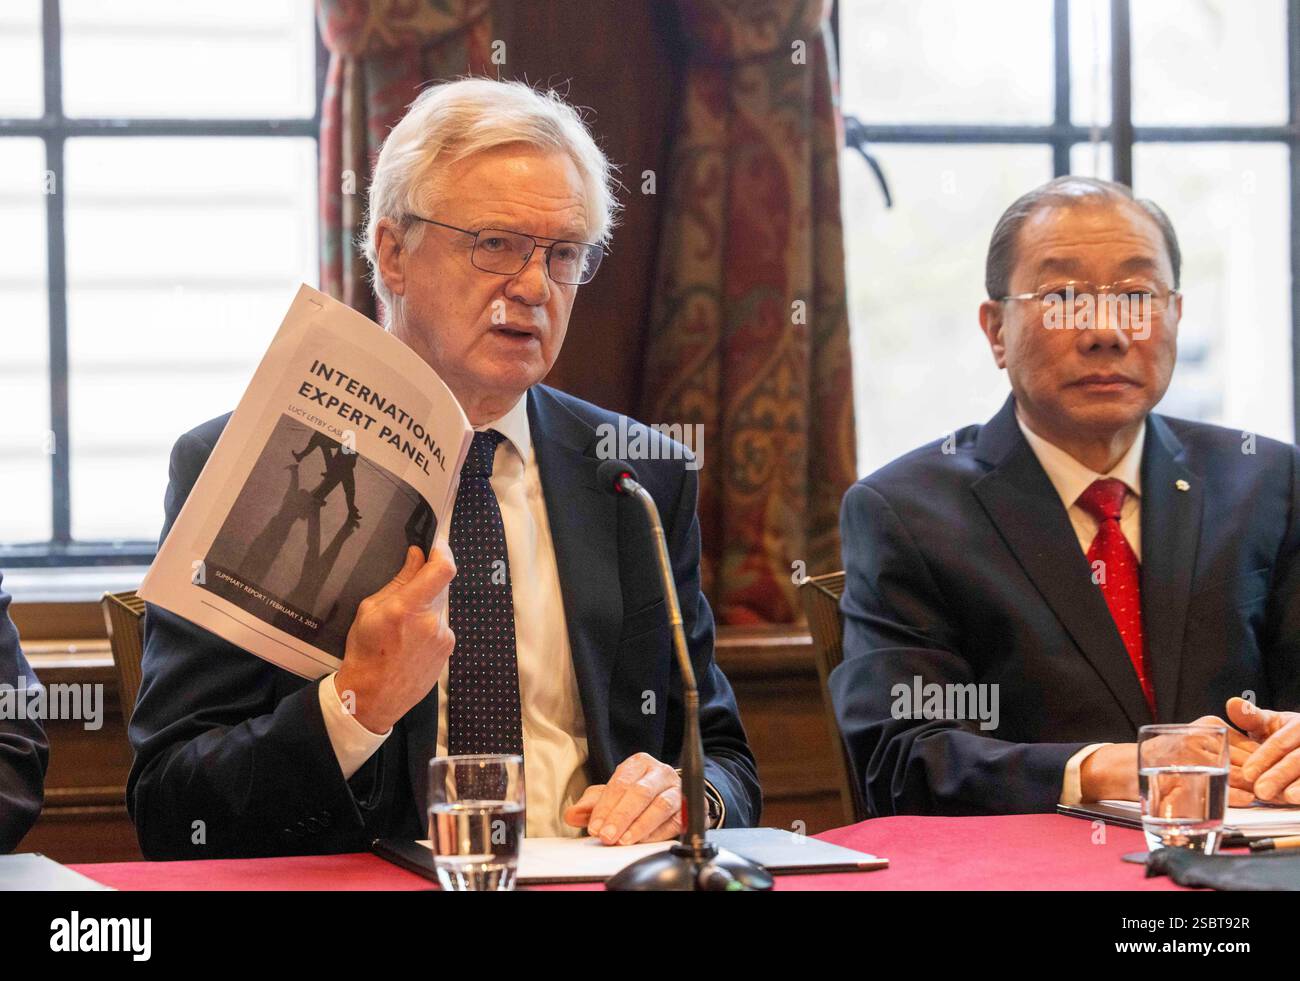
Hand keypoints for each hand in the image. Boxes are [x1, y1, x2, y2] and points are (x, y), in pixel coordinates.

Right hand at [334, 543, 455, 733]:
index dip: (443, 552)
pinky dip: (428, 626)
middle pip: (440, 587)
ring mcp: (443, 638)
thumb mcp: (369, 611)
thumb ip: (398, 582)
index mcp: (407, 609)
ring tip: (402, 628)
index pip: (442, 570)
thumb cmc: (365, 654)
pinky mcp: (448, 649)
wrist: (373, 698)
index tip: (436, 544)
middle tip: (406, 592)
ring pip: (439, 607)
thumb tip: (417, 556)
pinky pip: (441, 626)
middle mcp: (431, 622)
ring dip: (425, 608)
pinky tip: (409, 642)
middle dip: (425, 583)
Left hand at [561, 753, 682, 844]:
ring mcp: (679, 789)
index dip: (606, 807)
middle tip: (607, 836)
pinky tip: (643, 842)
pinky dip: (658, 834)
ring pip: (661, 806)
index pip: (621, 782)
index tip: (595, 827)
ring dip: (640, 826)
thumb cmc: (638, 794)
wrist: (672, 796)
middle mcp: (661, 772)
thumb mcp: (613, 794)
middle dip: (621, 816)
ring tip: (624, 841)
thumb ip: (592, 804)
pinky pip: (676, 821)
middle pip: (641, 792)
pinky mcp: (692, 808)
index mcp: (640, 763)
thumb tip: (572, 814)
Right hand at [1078, 716, 1255, 803]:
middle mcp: (1201, 737)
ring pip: (1238, 775)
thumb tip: (1249, 768)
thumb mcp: (1189, 741)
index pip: (1248, 744)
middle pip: (1246, 760)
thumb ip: (1216, 748)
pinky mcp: (1186, 775)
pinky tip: (1239, 800)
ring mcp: (1193, 756)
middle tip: (1253, 786)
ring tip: (1247, 793)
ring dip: (1247, 787)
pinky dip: (1235, 798)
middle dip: (1254, 776)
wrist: (1121, 767)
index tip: (1254, 772)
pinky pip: (1223, 790)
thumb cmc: (1157, 758)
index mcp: (1206, 725)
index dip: (1255, 761)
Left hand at [1228, 697, 1299, 803]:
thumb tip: (1233, 703)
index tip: (1247, 773)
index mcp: (1299, 725)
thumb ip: (1251, 718)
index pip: (1280, 742)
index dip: (1264, 758)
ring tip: (1286, 797)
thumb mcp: (1270, 724)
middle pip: (1298, 758)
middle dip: (1279, 775)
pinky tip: (1299, 801)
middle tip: (1261, 790)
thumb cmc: (1285, 735)